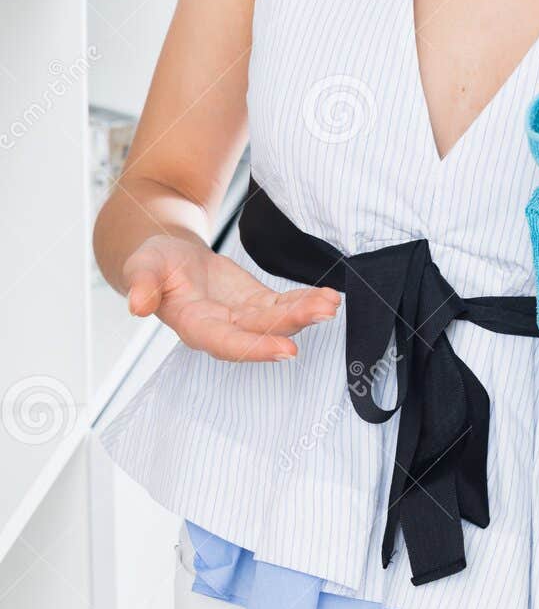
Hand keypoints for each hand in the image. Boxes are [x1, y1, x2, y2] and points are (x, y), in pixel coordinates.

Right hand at [122, 234, 340, 361]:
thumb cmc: (154, 265)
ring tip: (331, 304)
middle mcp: (222, 327)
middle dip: (293, 324)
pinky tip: (328, 298)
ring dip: (305, 313)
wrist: (170, 259)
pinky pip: (284, 304)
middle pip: (261, 331)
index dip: (256, 347)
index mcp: (194, 325)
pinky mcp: (257, 303)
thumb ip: (141, 284)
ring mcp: (243, 317)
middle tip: (323, 314)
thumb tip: (136, 304)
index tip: (288, 350)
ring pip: (277, 320)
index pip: (227, 342)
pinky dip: (305, 301)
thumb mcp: (142, 266)